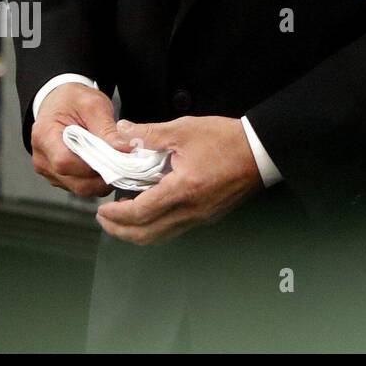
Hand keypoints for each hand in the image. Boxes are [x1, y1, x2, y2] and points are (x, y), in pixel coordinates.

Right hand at [32, 83, 127, 198]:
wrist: (60, 101)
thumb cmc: (73, 101)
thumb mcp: (93, 105)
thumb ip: (107, 129)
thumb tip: (124, 150)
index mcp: (44, 135)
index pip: (65, 161)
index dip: (93, 165)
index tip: (117, 159)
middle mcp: (42, 158)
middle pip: (73, 181)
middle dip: (102, 177)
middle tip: (125, 165)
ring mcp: (47, 170)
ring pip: (77, 188)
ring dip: (100, 181)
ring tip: (117, 164)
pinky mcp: (57, 176)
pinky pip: (78, 186)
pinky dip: (95, 180)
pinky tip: (106, 167)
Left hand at [95, 116, 263, 245]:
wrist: (262, 151)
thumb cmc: (227, 139)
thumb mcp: (185, 129)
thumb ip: (150, 133)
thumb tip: (122, 132)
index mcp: (183, 189)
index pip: (140, 212)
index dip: (117, 214)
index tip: (102, 209)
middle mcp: (191, 210)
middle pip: (146, 234)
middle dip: (120, 230)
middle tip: (105, 219)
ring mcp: (201, 217)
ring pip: (160, 236)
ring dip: (136, 232)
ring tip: (123, 219)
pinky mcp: (208, 216)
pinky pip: (174, 230)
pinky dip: (155, 227)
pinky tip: (151, 212)